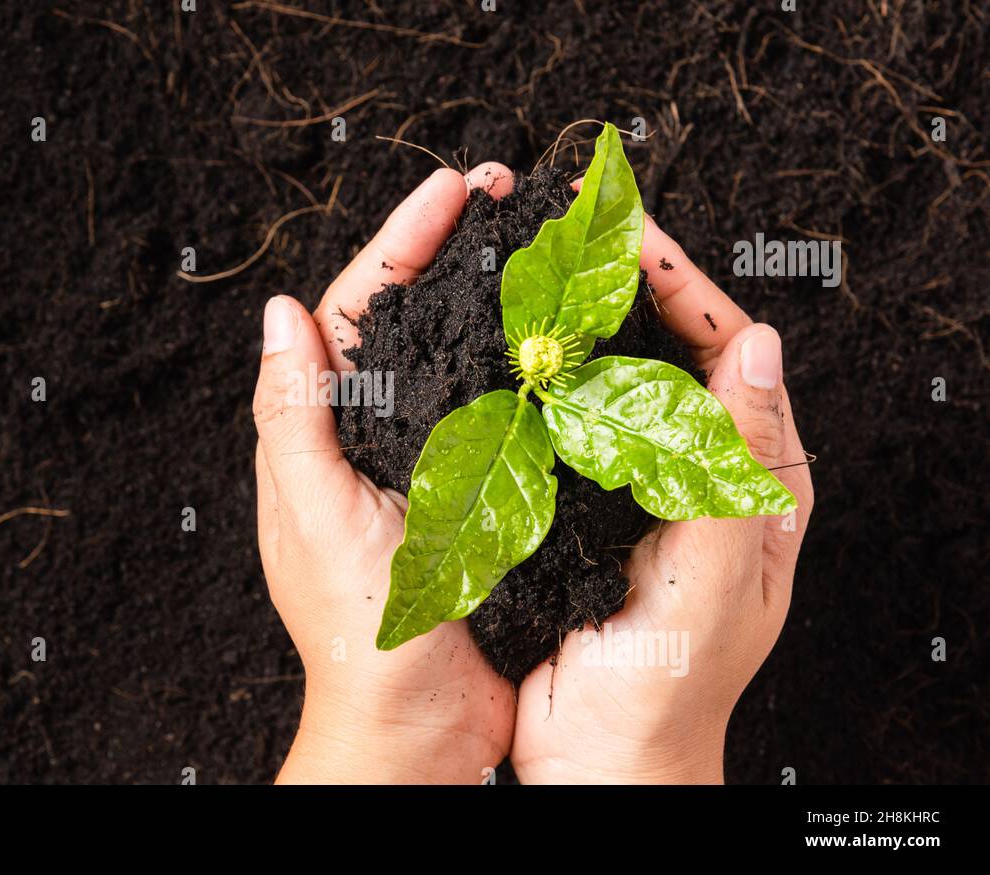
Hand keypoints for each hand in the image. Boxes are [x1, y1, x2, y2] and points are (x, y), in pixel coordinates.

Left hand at [254, 164, 518, 783]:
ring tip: (536, 242)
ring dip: (491, 297)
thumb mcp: (317, 517)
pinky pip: (500, 414)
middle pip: (408, 323)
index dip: (400, 246)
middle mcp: (373, 439)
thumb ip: (292, 417)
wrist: (418, 724)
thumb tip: (278, 313)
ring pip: (457, 359)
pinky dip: (526, 367)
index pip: (354, 313)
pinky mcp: (477, 495)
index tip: (449, 192)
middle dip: (450, 253)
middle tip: (501, 195)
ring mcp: (426, 464)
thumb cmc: (359, 634)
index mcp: (325, 434)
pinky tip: (563, 336)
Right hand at [510, 202, 814, 783]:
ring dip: (580, 324)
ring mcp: (635, 488)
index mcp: (753, 483)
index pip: (730, 355)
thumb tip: (757, 343)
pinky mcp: (579, 508)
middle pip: (671, 354)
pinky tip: (506, 352)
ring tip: (537, 270)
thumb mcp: (716, 570)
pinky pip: (567, 426)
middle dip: (628, 287)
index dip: (684, 286)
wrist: (599, 756)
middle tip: (576, 228)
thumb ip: (735, 463)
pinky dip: (541, 381)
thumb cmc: (670, 685)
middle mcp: (697, 474)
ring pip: (614, 382)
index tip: (633, 232)